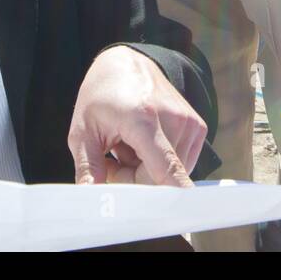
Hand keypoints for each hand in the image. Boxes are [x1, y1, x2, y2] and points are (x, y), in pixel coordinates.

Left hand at [68, 46, 206, 186]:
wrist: (127, 63)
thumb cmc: (102, 95)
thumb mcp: (83, 130)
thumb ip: (89, 168)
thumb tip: (92, 200)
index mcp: (144, 118)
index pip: (167, 168)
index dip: (171, 196)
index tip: (177, 216)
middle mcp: (174, 120)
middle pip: (158, 179)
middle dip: (133, 180)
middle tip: (113, 157)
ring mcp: (190, 123)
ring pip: (169, 175)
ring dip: (146, 171)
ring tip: (128, 145)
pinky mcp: (198, 128)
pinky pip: (178, 165)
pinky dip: (159, 162)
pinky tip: (144, 142)